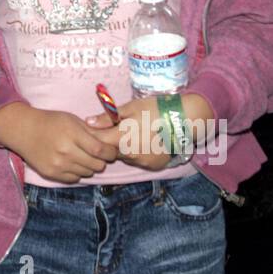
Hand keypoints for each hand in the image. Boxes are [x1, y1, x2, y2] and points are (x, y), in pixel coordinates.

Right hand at [0, 104, 116, 183]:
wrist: (23, 130)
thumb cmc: (50, 122)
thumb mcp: (71, 119)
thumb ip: (91, 131)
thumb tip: (111, 140)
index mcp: (72, 134)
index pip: (100, 150)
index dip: (110, 152)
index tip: (111, 151)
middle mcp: (65, 151)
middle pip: (96, 165)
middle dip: (102, 161)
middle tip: (99, 155)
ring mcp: (58, 164)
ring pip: (87, 173)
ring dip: (89, 167)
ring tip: (83, 157)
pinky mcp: (51, 174)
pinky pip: (74, 179)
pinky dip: (77, 173)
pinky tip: (72, 163)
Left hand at [85, 92, 213, 168]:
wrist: (185, 120)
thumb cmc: (155, 108)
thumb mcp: (131, 107)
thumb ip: (107, 117)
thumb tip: (88, 122)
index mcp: (122, 138)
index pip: (98, 143)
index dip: (93, 137)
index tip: (92, 131)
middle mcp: (130, 154)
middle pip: (111, 152)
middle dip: (109, 143)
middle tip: (116, 130)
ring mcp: (142, 162)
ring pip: (125, 157)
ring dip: (124, 149)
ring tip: (133, 134)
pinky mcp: (153, 166)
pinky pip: (139, 161)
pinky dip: (138, 154)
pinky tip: (145, 142)